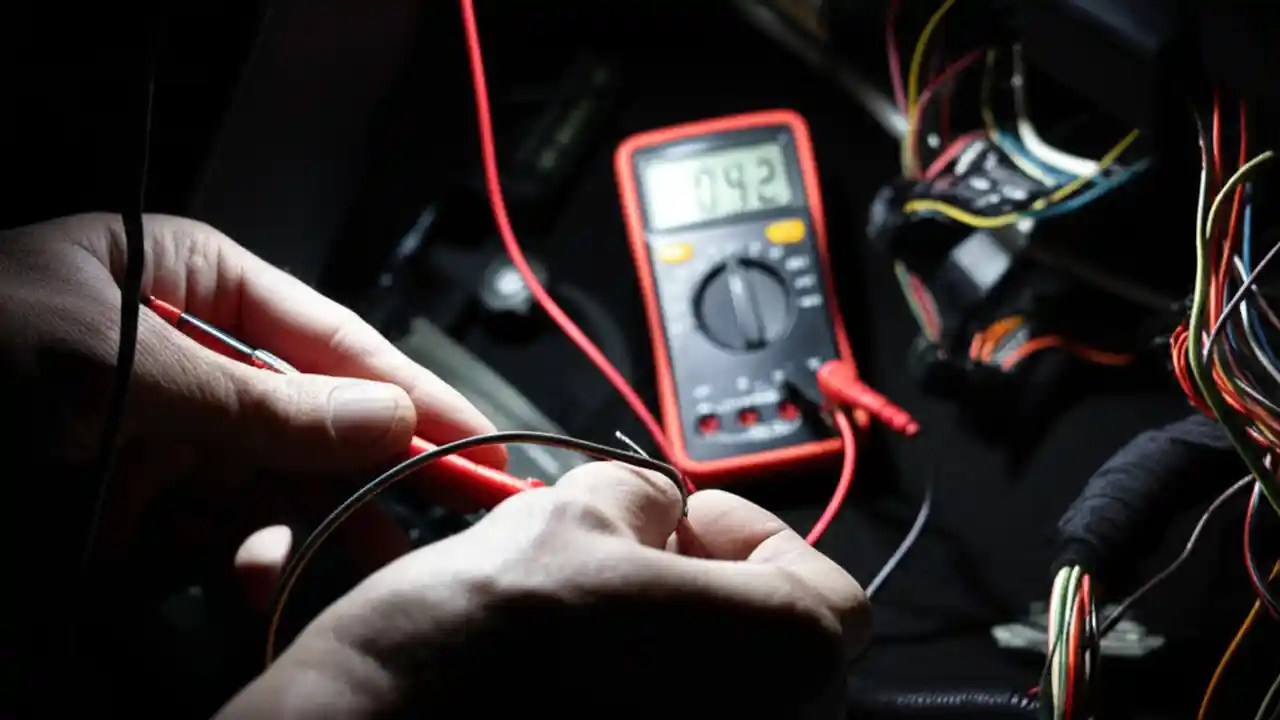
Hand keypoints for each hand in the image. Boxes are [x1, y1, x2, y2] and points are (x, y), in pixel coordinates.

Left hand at [0, 213, 502, 577]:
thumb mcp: (112, 371)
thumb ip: (261, 402)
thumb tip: (392, 415)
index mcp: (176, 280)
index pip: (322, 333)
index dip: (406, 389)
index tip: (477, 443)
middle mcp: (176, 359)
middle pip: (311, 417)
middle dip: (366, 471)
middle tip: (441, 518)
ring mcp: (152, 441)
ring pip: (273, 487)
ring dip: (309, 527)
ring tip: (326, 564)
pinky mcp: (124, 520)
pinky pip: (219, 539)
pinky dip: (249, 562)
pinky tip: (257, 577)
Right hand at [219, 465, 868, 716]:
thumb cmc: (479, 639)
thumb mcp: (572, 513)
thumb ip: (645, 496)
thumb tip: (656, 508)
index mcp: (788, 656)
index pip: (822, 587)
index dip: (746, 536)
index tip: (679, 520)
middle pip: (774, 654)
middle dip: (708, 595)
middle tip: (629, 560)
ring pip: (719, 700)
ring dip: (669, 650)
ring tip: (586, 618)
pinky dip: (634, 703)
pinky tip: (567, 679)